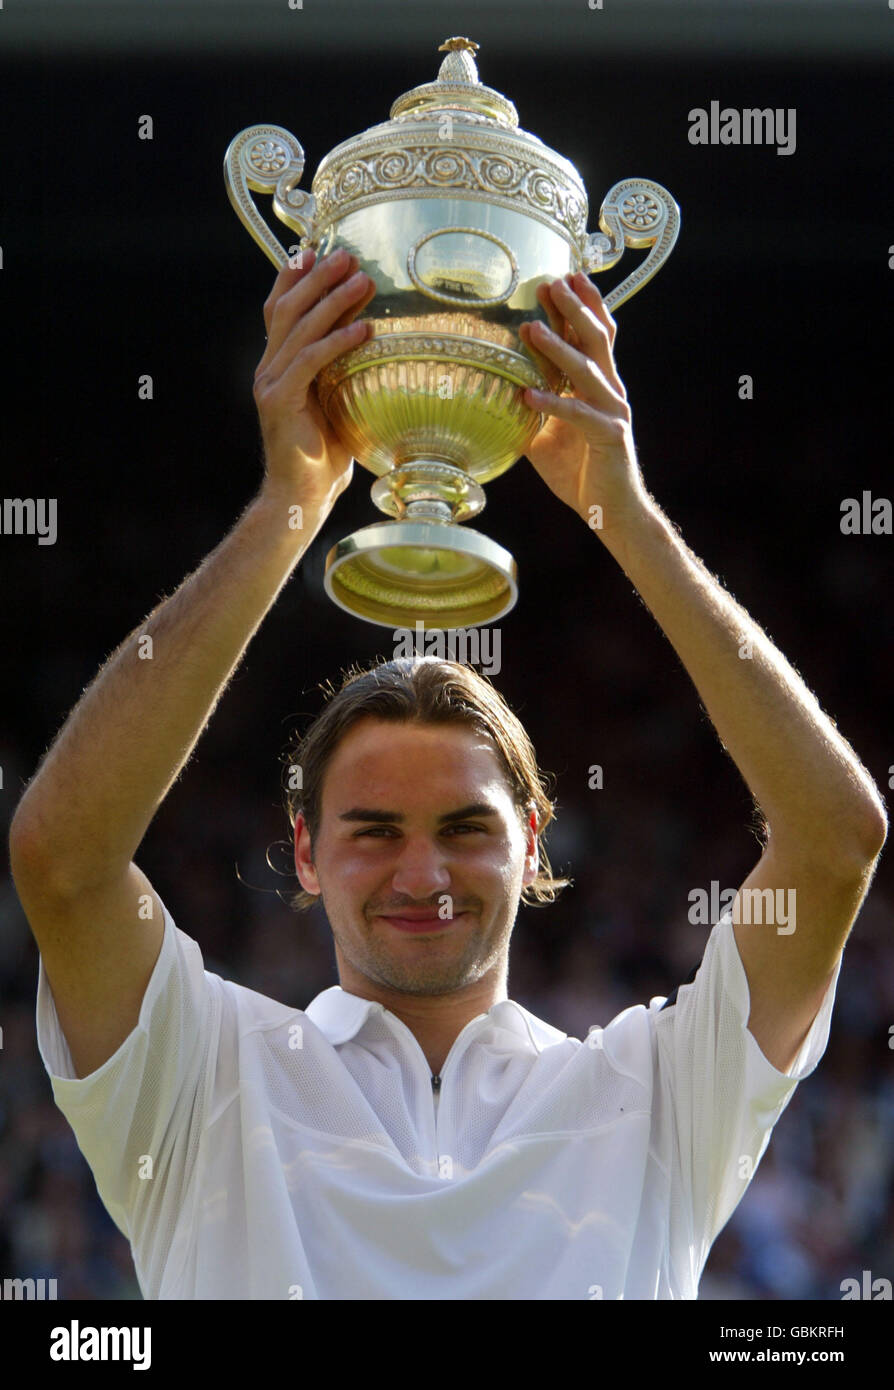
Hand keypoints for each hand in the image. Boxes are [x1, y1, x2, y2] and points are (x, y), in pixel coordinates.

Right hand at [252, 248, 375, 517]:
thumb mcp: (336, 401)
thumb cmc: (325, 453)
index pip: (279, 310)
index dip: (293, 277)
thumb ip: (341, 370)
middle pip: (288, 309)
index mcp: (277, 365)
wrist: (302, 494)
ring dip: (332, 301)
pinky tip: (362, 328)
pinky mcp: (280, 401)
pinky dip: (337, 341)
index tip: (316, 248)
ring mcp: (271, 384)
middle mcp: (268, 369)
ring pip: (299, 329)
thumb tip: (373, 339)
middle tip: (348, 256)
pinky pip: (310, 361)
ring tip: (361, 281)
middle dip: (317, 278)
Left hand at [518, 273, 651, 527]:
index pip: (593, 337)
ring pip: (586, 372)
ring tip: (532, 329)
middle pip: (595, 341)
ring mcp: (613, 412)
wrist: (611, 511)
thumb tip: (493, 395)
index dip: (582, 306)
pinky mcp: (610, 437)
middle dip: (574, 310)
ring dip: (558, 349)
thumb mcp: (546, 436)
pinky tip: (529, 395)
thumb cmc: (579, 472)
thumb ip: (529, 411)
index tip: (563, 277)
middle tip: (552, 282)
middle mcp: (610, 392)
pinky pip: (578, 416)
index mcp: (598, 386)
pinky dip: (553, 405)